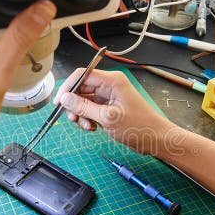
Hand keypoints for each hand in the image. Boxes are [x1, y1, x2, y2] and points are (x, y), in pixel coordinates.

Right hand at [54, 69, 180, 155]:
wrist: (155, 139)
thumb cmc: (139, 126)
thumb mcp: (107, 118)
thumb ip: (84, 107)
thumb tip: (65, 98)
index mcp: (112, 81)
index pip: (82, 75)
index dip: (68, 87)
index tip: (59, 102)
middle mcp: (109, 86)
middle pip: (81, 89)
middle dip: (74, 105)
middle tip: (74, 119)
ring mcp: (108, 97)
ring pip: (84, 101)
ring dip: (80, 114)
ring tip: (87, 126)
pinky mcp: (108, 108)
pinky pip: (90, 109)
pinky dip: (87, 119)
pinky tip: (93, 128)